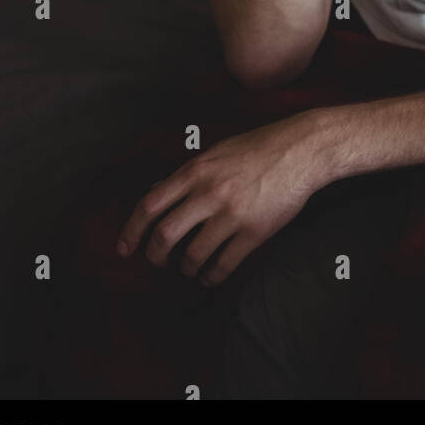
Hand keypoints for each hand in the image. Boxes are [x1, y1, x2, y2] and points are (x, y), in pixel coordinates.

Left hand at [115, 115, 327, 284]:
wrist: (300, 150)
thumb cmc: (257, 148)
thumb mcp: (215, 153)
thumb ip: (186, 175)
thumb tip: (155, 192)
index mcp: (196, 171)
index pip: (150, 204)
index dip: (131, 230)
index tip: (124, 248)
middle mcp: (209, 193)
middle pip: (164, 235)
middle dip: (155, 256)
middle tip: (157, 262)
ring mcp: (232, 214)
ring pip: (192, 256)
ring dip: (185, 268)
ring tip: (188, 268)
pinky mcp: (254, 232)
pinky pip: (223, 265)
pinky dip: (211, 277)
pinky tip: (209, 276)